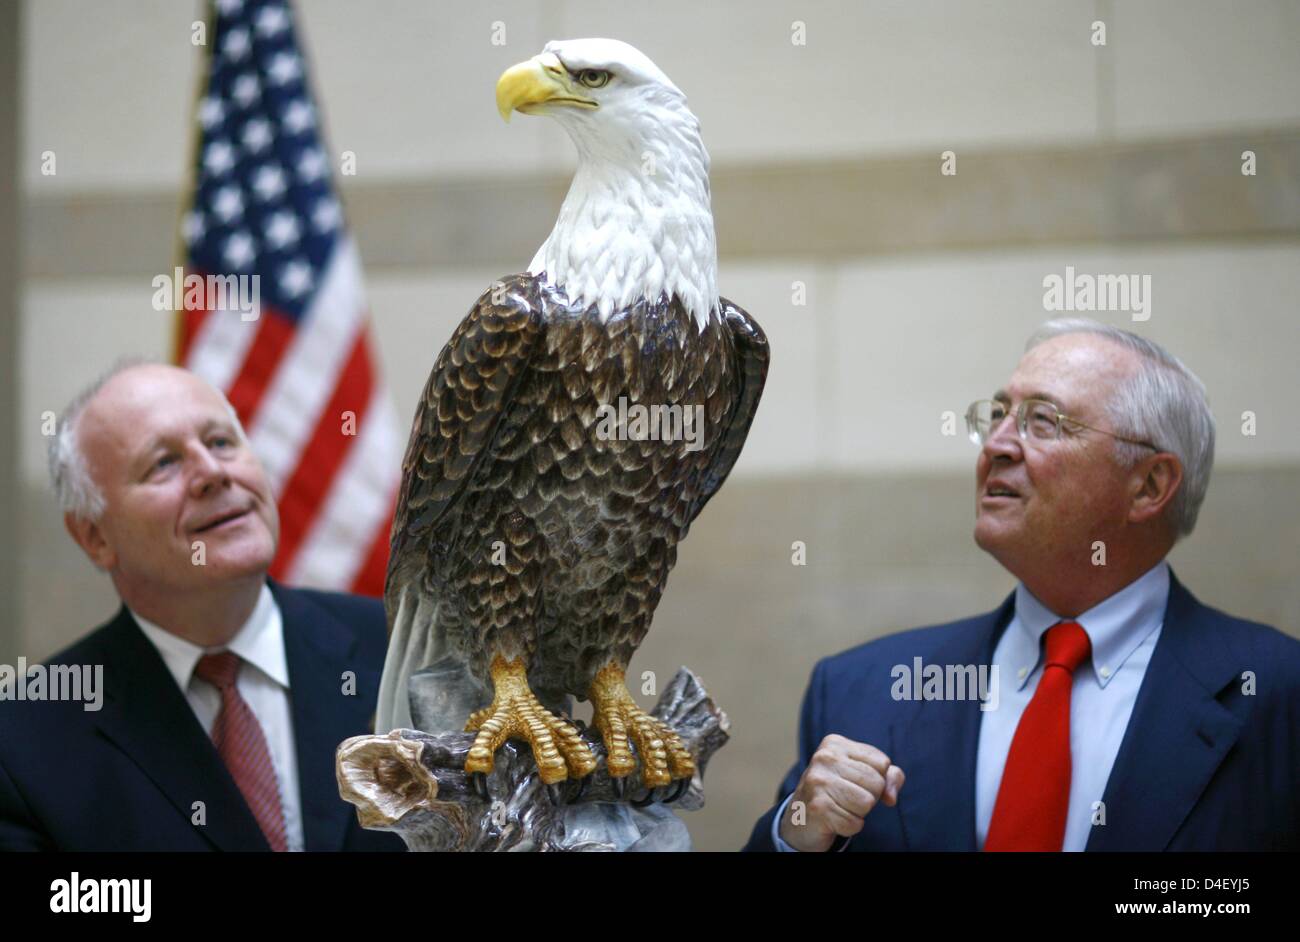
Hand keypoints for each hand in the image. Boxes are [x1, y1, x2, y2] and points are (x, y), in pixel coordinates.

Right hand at [777, 734, 904, 851]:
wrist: (800, 818)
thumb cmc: (836, 793)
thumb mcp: (861, 775)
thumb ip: (888, 776)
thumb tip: (891, 797)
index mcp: (835, 744)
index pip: (882, 763)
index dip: (877, 779)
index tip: (855, 783)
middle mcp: (824, 758)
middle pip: (877, 783)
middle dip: (869, 797)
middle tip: (846, 797)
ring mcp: (818, 781)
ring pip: (867, 803)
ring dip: (858, 813)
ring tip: (839, 807)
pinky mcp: (818, 807)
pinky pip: (855, 823)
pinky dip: (848, 827)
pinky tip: (833, 819)